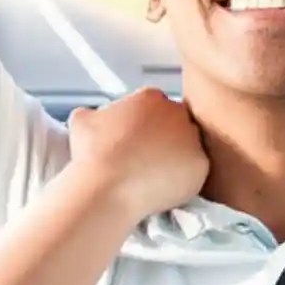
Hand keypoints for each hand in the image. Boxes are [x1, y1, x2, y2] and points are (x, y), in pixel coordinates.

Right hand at [67, 87, 207, 218]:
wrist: (107, 187)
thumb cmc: (93, 153)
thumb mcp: (82, 120)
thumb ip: (96, 114)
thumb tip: (94, 117)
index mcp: (151, 97)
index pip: (156, 107)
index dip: (146, 125)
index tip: (137, 140)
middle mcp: (177, 112)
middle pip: (177, 123)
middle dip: (166, 137)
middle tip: (149, 158)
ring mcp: (193, 138)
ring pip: (189, 146)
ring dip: (177, 157)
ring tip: (155, 175)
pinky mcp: (202, 165)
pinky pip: (195, 170)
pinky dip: (183, 179)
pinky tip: (164, 187)